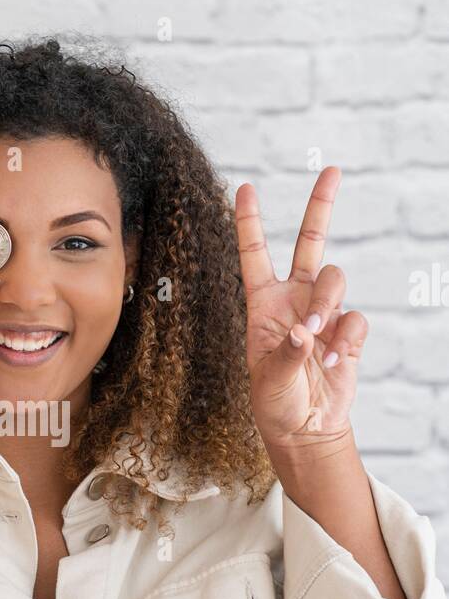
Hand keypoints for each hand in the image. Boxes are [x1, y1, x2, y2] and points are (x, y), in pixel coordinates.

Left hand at [234, 166, 367, 458]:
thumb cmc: (275, 403)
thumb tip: (305, 331)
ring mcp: (324, 312)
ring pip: (335, 279)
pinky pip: (355, 318)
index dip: (249, 221)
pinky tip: (334, 362)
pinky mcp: (348, 331)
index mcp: (263, 303)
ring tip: (317, 340)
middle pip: (310, 242)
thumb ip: (286, 353)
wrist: (305, 428)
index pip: (255, 254)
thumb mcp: (268, 380)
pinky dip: (346, 339)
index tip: (243, 187)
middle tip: (332, 170)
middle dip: (321, 206)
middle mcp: (294, 299)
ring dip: (328, 303)